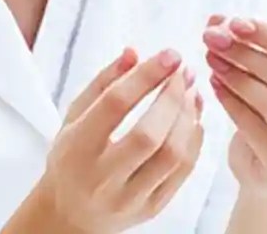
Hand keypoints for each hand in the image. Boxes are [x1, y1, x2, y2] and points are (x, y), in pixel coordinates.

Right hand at [10, 48, 204, 233]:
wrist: (71, 214)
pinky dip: (195, 139)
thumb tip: (135, 52)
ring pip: (172, 155)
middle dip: (173, 97)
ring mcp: (130, 198)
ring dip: (188, 116)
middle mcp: (102, 179)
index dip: (146, 76)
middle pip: (148, 134)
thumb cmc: (72, 157)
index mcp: (76, 150)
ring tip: (192, 91)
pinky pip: (184, 171)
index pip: (114, 106)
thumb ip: (103, 83)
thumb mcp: (75, 117)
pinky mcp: (152, 209)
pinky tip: (193, 117)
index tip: (171, 55)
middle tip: (184, 72)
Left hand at [202, 15, 266, 194]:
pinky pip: (258, 131)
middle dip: (249, 54)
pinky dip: (233, 105)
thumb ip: (248, 45)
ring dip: (241, 78)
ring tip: (213, 61)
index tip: (236, 22)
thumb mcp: (266, 76)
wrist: (265, 171)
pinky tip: (214, 86)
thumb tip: (218, 20)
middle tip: (215, 40)